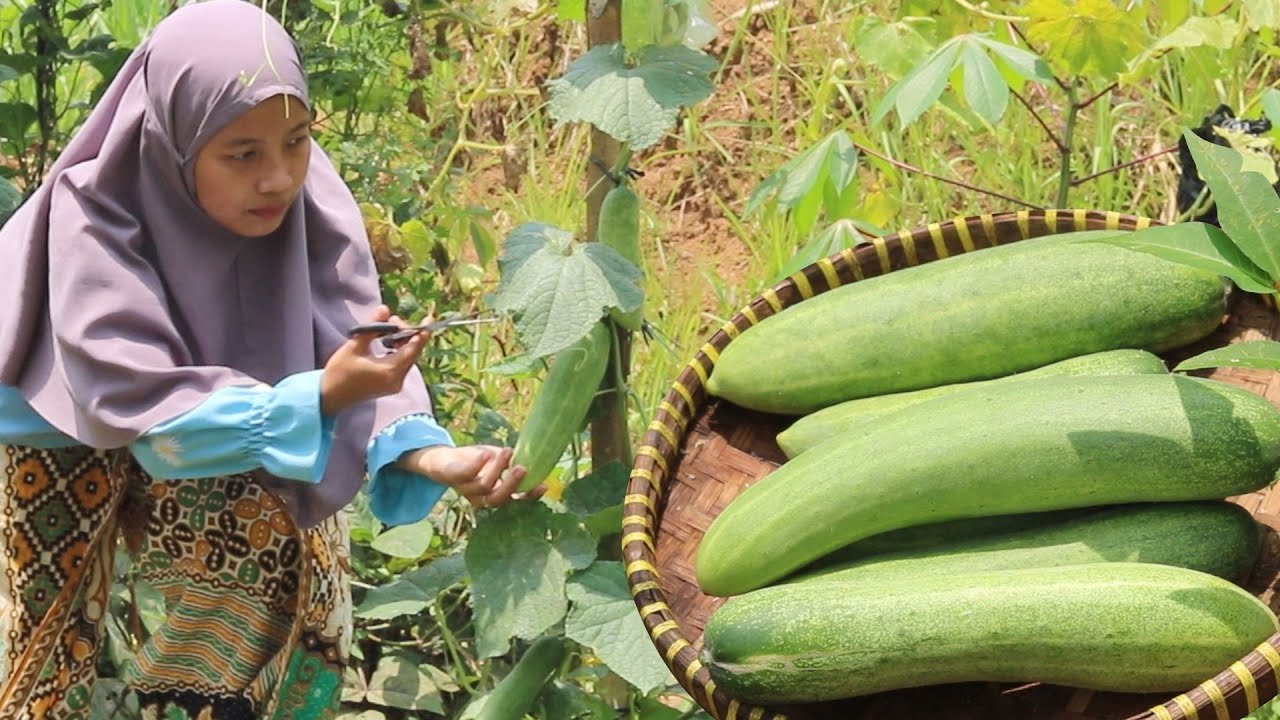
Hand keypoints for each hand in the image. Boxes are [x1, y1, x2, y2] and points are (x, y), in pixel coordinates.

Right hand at [321, 306, 427, 415]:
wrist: (329, 396)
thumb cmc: (339, 372)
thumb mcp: (354, 346)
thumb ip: (371, 328)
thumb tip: (385, 309)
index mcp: (389, 371)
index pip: (413, 349)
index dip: (421, 333)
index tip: (428, 319)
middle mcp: (396, 380)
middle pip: (412, 353)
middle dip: (407, 334)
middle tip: (392, 320)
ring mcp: (395, 385)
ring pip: (407, 358)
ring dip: (402, 342)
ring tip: (387, 329)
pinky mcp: (390, 385)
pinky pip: (402, 365)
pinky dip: (399, 352)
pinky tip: (387, 343)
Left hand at [399, 445, 538, 509]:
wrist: (440, 459)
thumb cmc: (474, 461)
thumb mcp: (495, 460)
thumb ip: (510, 461)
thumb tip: (531, 454)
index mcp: (494, 495)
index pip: (515, 501)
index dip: (529, 496)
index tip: (543, 484)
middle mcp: (481, 498)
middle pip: (498, 499)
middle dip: (512, 485)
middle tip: (523, 468)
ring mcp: (466, 489)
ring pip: (484, 486)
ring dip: (497, 469)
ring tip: (507, 451)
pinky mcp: (452, 477)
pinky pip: (465, 474)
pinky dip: (477, 465)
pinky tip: (486, 453)